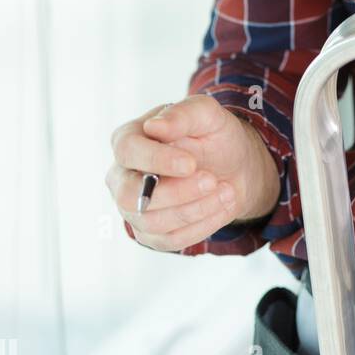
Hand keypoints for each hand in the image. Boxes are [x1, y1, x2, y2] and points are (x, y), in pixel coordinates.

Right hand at [106, 95, 277, 251]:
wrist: (232, 166)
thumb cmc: (212, 135)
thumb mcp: (207, 115)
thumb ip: (182, 114)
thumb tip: (154, 126)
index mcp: (128, 139)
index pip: (128, 151)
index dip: (157, 160)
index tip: (191, 163)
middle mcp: (122, 175)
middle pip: (130, 195)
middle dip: (175, 193)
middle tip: (211, 180)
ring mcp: (132, 208)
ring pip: (151, 222)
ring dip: (195, 209)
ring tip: (225, 191)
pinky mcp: (149, 234)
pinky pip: (169, 240)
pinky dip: (200, 225)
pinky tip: (221, 206)